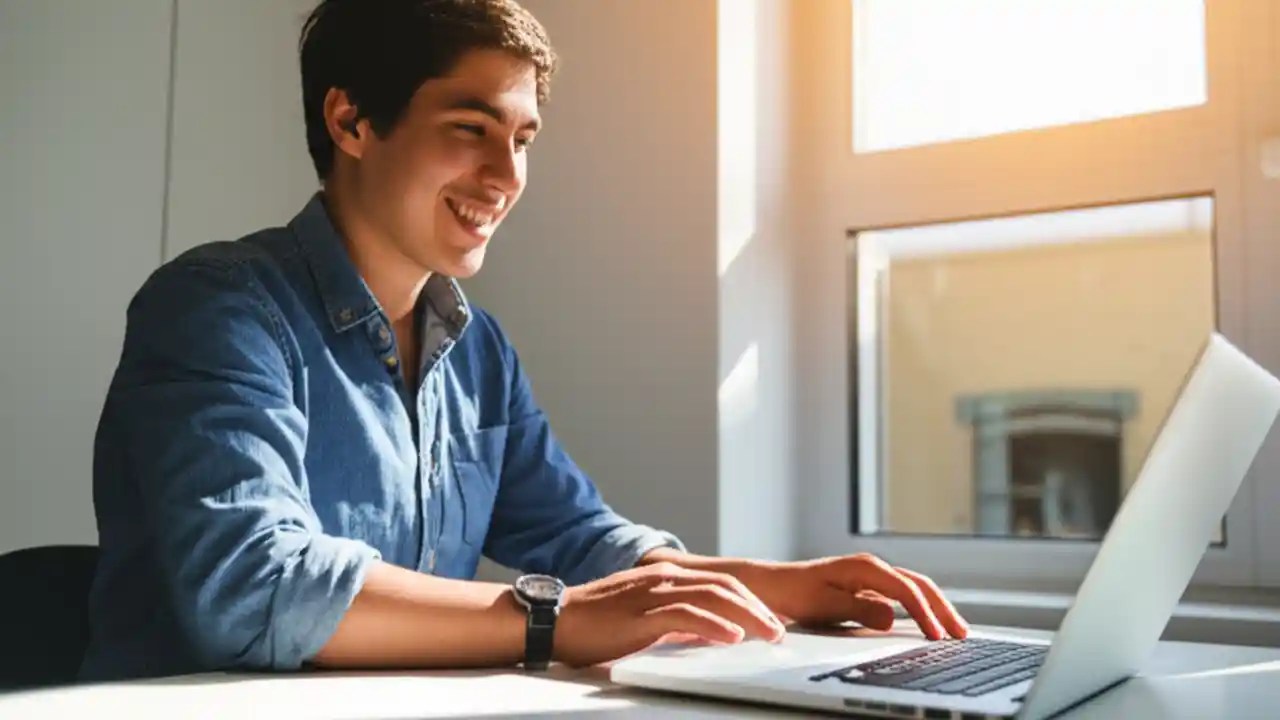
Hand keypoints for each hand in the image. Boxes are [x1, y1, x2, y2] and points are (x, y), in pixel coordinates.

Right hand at [552, 561, 787, 666]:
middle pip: (724, 586)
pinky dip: (714, 625)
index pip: (719, 581)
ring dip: (746, 616)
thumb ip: (676, 620)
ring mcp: (653, 593)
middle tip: (779, 629)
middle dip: (757, 607)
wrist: (554, 620)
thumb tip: (709, 633)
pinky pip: (687, 615)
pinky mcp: (642, 614)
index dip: (750, 598)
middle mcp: (664, 578)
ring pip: (712, 596)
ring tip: (768, 634)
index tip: (771, 618)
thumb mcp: (644, 617)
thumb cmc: (595, 623)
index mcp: (666, 577)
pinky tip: (732, 637)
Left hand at [748, 554, 968, 640]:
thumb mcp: (825, 605)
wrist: (777, 586)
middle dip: (942, 608)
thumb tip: (891, 617)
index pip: (906, 590)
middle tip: (961, 633)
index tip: (936, 635)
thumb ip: (859, 609)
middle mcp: (873, 568)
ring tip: (955, 629)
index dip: (924, 613)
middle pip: (919, 585)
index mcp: (865, 568)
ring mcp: (873, 577)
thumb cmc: (796, 593)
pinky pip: (903, 596)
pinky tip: (930, 622)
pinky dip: (921, 608)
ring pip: (915, 589)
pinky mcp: (870, 587)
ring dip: (936, 607)